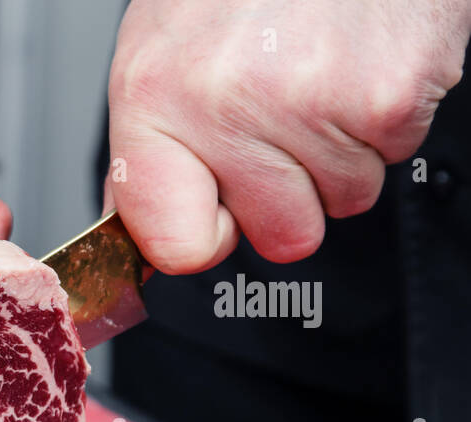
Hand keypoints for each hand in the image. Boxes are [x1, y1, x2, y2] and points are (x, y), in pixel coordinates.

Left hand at [106, 0, 470, 273]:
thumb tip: (145, 236)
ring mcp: (311, 103)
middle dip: (290, 192)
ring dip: (339, 151)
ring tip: (317, 76)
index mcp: (156, 103)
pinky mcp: (388, 97)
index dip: (207, 236)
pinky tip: (354, 63)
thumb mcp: (156, 57)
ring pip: (345, 199)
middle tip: (280, 117)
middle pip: (282, 238)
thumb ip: (149, 155)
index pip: (177, 247)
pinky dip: (383, 118)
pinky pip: (395, 156)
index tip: (215, 210)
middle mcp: (227, 106)